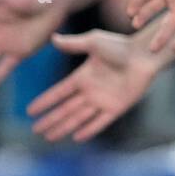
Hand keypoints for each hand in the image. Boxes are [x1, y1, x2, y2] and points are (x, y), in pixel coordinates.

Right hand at [26, 30, 161, 141]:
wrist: (144, 55)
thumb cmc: (120, 46)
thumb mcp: (94, 42)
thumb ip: (74, 43)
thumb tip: (53, 38)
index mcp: (83, 76)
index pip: (58, 93)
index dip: (45, 102)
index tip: (29, 111)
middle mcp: (90, 91)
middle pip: (65, 109)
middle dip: (50, 120)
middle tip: (34, 130)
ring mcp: (103, 100)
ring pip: (79, 118)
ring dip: (64, 127)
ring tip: (49, 138)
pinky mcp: (117, 107)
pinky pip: (100, 122)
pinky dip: (88, 129)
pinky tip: (76, 137)